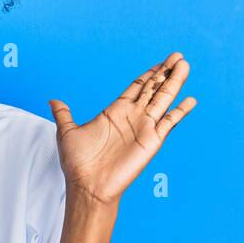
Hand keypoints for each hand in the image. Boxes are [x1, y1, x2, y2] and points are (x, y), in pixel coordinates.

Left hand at [49, 52, 196, 204]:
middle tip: (177, 55)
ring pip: (163, 99)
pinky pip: (169, 123)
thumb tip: (53, 100)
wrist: (88, 187)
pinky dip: (180, 111)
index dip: (149, 74)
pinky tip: (191, 100)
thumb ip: (64, 114)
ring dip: (174, 82)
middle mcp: (132, 117)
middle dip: (165, 72)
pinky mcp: (152, 141)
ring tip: (184, 65)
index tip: (160, 62)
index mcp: (115, 112)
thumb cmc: (78, 164)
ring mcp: (144, 128)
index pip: (137, 87)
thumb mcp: (67, 132)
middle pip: (153, 89)